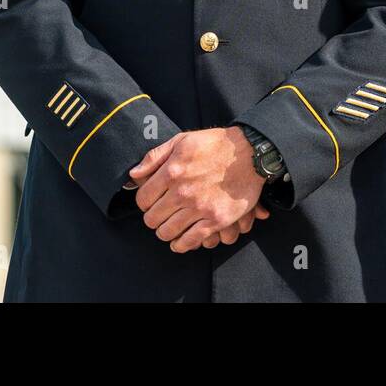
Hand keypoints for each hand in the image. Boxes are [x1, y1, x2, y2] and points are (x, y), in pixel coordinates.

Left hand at [128, 127, 266, 253]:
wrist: (251, 153)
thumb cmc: (216, 144)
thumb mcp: (183, 140)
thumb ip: (155, 156)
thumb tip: (134, 174)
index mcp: (172, 171)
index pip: (142, 199)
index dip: (144, 202)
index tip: (151, 202)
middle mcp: (182, 192)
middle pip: (152, 219)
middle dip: (154, 218)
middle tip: (161, 214)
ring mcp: (199, 208)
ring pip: (167, 232)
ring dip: (165, 231)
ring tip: (171, 226)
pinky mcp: (215, 220)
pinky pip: (190, 241)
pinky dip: (181, 244)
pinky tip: (180, 240)